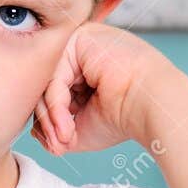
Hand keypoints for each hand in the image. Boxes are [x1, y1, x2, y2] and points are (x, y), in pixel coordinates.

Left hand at [29, 22, 187, 155]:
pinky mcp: (79, 39)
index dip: (50, 121)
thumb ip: (55, 124)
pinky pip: (54, 78)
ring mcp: (79, 40)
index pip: (51, 91)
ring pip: (46, 82)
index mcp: (83, 65)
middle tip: (59, 146)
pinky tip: (68, 129)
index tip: (59, 147)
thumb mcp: (80, 125)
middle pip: (46, 85)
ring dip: (51, 118)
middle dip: (48, 121)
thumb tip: (34, 132)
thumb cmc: (125, 117)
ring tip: (65, 140)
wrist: (153, 108)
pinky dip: (56, 108)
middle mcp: (79, 49)